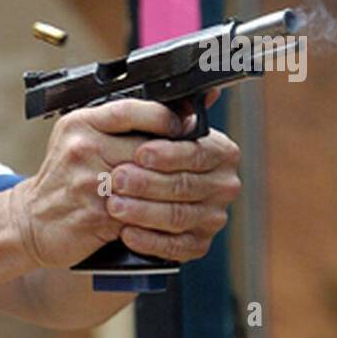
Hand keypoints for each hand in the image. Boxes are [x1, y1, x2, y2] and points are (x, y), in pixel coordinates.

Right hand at [14, 98, 185, 268]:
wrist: (30, 220)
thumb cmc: (63, 179)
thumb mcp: (79, 140)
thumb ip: (117, 126)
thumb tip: (176, 110)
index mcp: (78, 124)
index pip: (128, 110)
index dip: (162, 117)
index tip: (183, 125)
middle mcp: (80, 149)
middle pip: (144, 148)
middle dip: (172, 158)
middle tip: (192, 164)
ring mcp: (87, 183)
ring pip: (146, 182)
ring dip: (167, 189)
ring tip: (180, 190)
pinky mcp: (94, 215)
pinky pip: (138, 211)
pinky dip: (153, 214)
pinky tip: (160, 213)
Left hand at [104, 91, 241, 262]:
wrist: (124, 199)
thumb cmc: (137, 160)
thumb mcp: (148, 130)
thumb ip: (165, 113)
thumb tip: (203, 89)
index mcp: (219, 152)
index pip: (198, 152)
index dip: (168, 154)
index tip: (140, 152)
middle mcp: (222, 185)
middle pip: (185, 185)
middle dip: (148, 183)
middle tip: (117, 179)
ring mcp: (212, 217)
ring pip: (178, 216)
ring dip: (143, 212)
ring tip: (114, 205)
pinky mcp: (197, 244)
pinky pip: (175, 248)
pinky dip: (149, 241)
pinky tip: (127, 233)